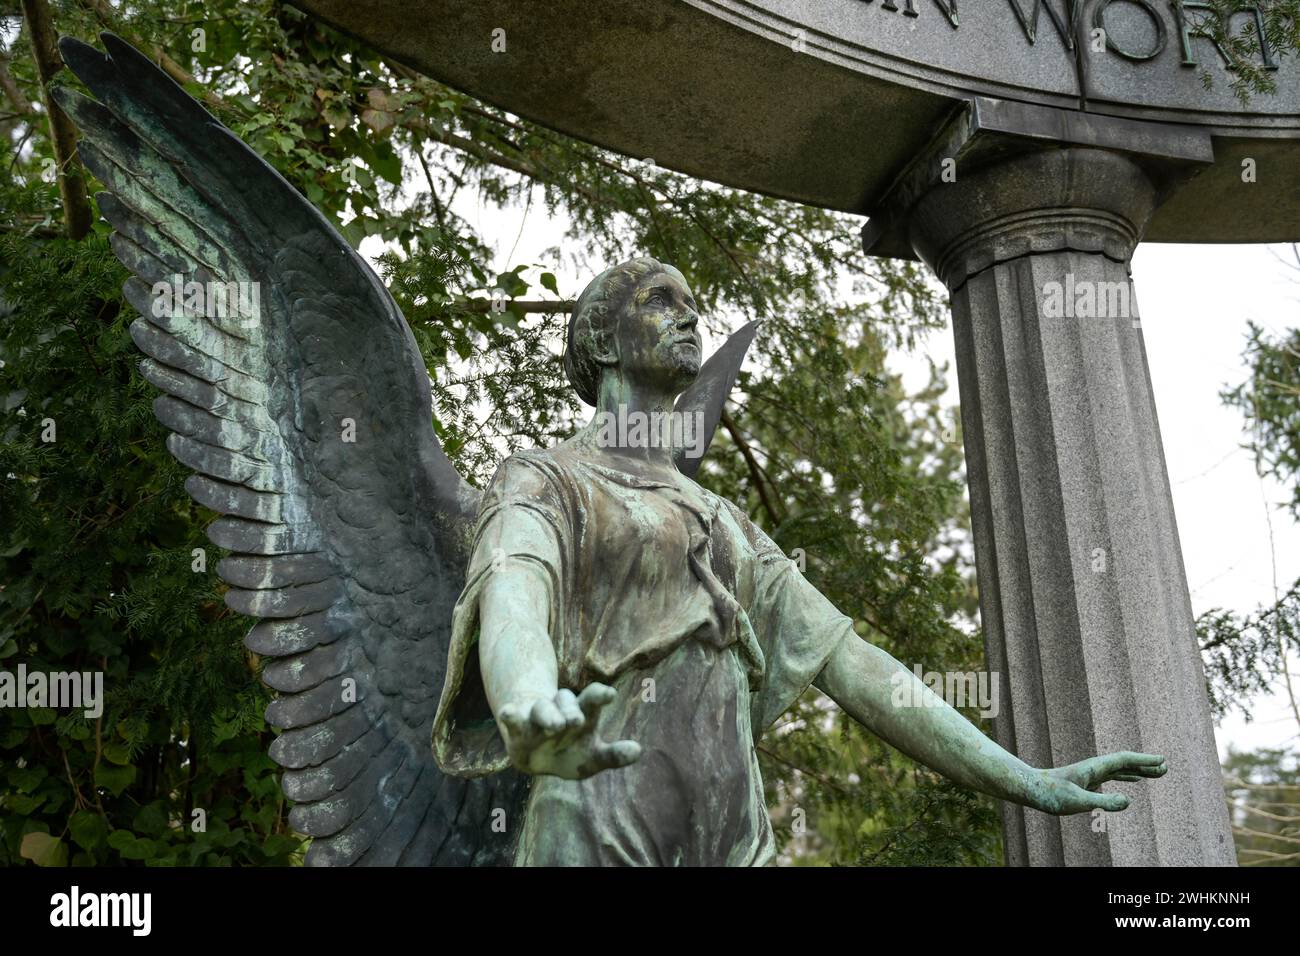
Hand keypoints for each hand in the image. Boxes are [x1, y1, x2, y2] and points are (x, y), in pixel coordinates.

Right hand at [497, 684, 641, 779]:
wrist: (535, 754)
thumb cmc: (570, 752)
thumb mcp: (592, 758)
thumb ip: (613, 755)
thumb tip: (639, 750)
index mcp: (581, 715)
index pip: (591, 701)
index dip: (599, 696)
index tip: (610, 694)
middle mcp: (560, 711)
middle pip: (567, 702)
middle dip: (572, 710)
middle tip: (576, 721)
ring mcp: (538, 717)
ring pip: (543, 709)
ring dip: (548, 715)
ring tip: (555, 726)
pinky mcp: (518, 728)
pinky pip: (514, 719)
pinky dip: (511, 716)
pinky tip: (508, 712)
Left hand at [1034, 751, 1167, 814]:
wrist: (1031, 789)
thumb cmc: (1052, 795)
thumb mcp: (1079, 801)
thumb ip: (1103, 801)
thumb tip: (1128, 801)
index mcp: (1095, 767)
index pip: (1124, 760)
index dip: (1144, 760)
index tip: (1162, 761)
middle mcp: (1094, 767)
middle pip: (1125, 762)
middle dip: (1146, 765)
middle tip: (1166, 767)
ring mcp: (1091, 773)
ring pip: (1120, 769)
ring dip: (1138, 770)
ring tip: (1157, 773)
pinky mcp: (1087, 781)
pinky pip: (1112, 776)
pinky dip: (1125, 776)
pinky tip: (1131, 781)